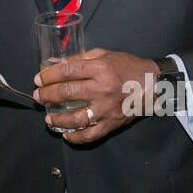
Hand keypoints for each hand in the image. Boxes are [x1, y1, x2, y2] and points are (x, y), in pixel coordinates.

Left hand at [33, 48, 158, 144]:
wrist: (155, 84)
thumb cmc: (128, 67)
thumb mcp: (105, 55)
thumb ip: (80, 59)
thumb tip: (56, 63)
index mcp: (100, 69)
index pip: (67, 71)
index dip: (49, 75)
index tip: (38, 79)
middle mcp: (102, 89)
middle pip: (67, 93)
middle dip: (47, 95)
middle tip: (38, 96)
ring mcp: (107, 108)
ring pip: (76, 117)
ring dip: (57, 119)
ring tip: (48, 118)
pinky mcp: (112, 123)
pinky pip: (91, 135)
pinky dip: (76, 138)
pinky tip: (66, 135)